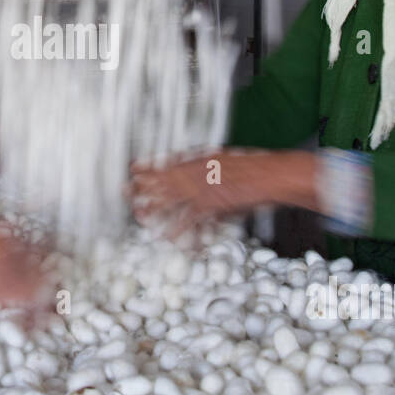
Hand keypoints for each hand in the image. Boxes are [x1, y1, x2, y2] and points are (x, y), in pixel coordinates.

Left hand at [129, 148, 318, 233]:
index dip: (148, 165)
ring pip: (171, 199)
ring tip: (136, 213)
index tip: (132, 167)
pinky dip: (177, 230)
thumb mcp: (226, 157)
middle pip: (163, 180)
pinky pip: (190, 221)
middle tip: (123, 190)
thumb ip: (207, 162)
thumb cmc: (254, 166)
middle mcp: (197, 173)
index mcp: (200, 158)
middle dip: (142, 186)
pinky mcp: (212, 206)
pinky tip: (164, 237)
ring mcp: (203, 190)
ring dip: (153, 207)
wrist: (272, 174)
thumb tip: (194, 164)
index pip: (167, 162)